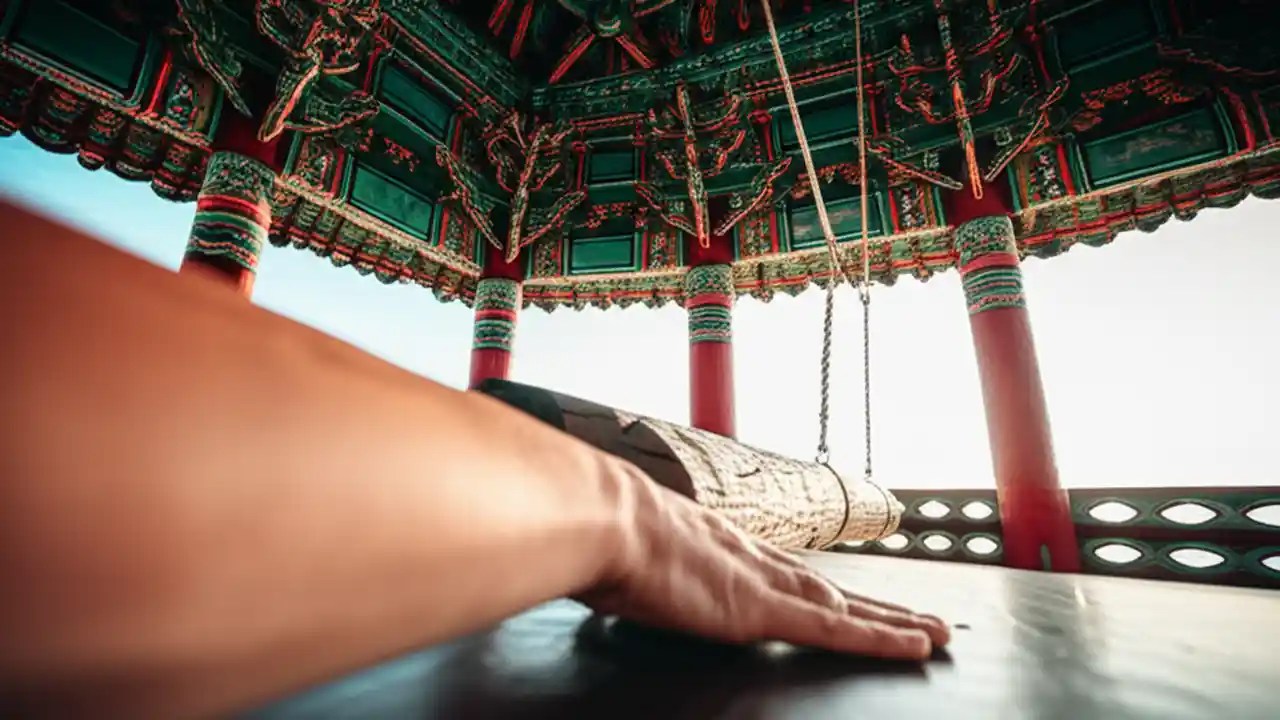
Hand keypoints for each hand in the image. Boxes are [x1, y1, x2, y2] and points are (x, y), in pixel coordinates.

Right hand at [578, 460, 950, 660]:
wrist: (600, 519)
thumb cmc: (597, 533)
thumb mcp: (622, 554)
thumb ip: (632, 571)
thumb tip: (610, 583)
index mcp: (718, 546)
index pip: (783, 572)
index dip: (819, 587)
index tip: (844, 596)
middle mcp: (751, 558)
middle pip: (826, 588)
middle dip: (871, 604)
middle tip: (916, 615)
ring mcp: (761, 583)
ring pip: (844, 607)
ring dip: (890, 621)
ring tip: (932, 633)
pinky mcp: (762, 610)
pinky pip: (836, 630)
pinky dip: (879, 639)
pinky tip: (913, 646)